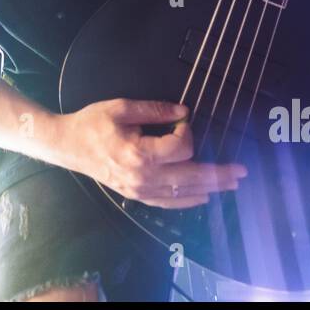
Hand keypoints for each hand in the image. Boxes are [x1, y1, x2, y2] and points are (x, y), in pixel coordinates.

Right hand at [56, 99, 245, 209]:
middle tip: (242, 172)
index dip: (188, 131)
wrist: (68, 145)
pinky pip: (168, 202)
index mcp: (140, 153)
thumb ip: (156, 110)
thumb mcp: (122, 108)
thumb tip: (184, 112)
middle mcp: (143, 176)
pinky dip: (188, 200)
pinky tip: (202, 197)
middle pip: (191, 176)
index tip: (182, 120)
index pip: (181, 147)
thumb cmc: (92, 123)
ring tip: (230, 184)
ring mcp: (140, 189)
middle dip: (219, 173)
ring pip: (183, 193)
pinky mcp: (136, 195)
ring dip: (210, 188)